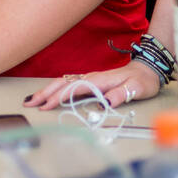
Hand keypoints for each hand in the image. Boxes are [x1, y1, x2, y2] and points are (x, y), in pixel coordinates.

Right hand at [23, 60, 160, 110]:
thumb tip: (106, 103)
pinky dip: (55, 88)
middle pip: (63, 84)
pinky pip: (68, 83)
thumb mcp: (136, 89)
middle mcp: (91, 77)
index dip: (59, 98)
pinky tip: (48, 93)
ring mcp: (89, 78)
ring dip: (46, 90)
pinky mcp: (90, 80)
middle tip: (30, 103)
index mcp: (99, 80)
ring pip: (63, 82)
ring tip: (32, 99)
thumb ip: (120, 94)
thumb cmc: (142, 81)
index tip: (46, 106)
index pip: (74, 89)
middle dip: (45, 93)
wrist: (147, 70)